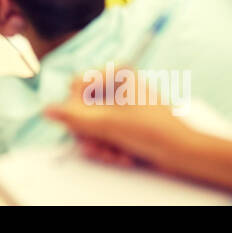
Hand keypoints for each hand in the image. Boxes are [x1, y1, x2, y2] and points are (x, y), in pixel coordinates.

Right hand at [45, 70, 193, 170]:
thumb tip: (47, 110)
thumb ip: (74, 118)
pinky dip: (110, 148)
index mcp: (117, 74)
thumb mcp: (108, 125)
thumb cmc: (153, 131)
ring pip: (93, 125)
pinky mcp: (127, 124)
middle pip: (83, 108)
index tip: (81, 124)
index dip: (74, 107)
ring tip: (113, 155)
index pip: (76, 84)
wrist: (184, 154)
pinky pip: (106, 134)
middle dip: (89, 133)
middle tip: (98, 146)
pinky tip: (121, 157)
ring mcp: (123, 107)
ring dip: (100, 144)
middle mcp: (119, 87)